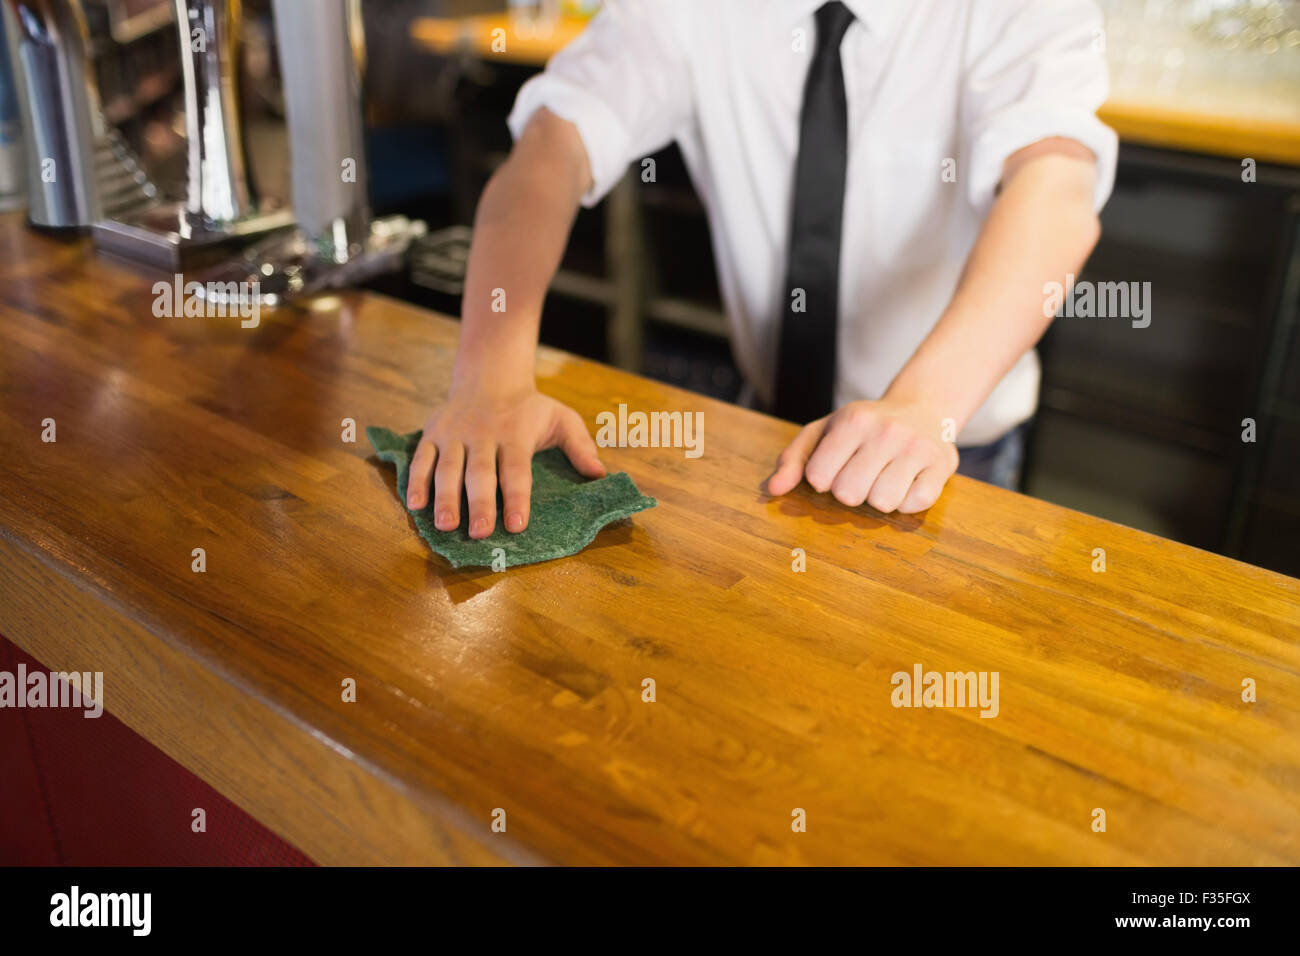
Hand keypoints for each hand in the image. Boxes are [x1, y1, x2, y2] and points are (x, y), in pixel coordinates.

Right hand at [405, 386, 604, 537]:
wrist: (489, 376)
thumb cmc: (529, 408)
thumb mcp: (561, 418)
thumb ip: (580, 445)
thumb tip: (599, 473)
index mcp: (514, 433)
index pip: (516, 470)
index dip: (517, 498)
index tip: (517, 526)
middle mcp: (483, 435)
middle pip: (480, 472)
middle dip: (479, 503)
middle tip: (480, 533)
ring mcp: (454, 434)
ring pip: (447, 468)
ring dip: (445, 497)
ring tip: (445, 525)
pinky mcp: (432, 434)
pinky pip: (421, 459)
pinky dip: (417, 482)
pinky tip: (416, 506)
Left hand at [766, 400, 957, 513]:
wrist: (924, 409)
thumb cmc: (864, 428)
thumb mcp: (825, 431)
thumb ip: (794, 459)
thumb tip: (773, 489)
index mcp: (852, 420)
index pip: (819, 476)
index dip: (823, 480)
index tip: (836, 467)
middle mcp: (886, 431)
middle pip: (849, 494)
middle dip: (850, 491)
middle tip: (862, 474)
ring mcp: (917, 448)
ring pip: (882, 502)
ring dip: (878, 498)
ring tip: (884, 478)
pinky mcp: (942, 466)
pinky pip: (914, 504)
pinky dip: (905, 502)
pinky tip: (906, 483)